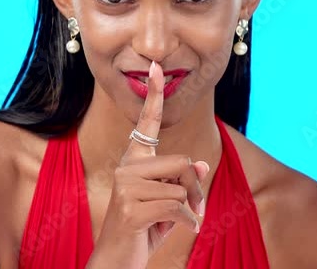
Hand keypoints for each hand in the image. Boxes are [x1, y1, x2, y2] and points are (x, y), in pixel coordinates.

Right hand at [85, 61, 209, 268]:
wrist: (115, 262)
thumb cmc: (143, 232)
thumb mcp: (168, 204)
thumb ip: (182, 183)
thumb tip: (200, 165)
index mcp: (133, 163)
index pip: (145, 124)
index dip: (153, 96)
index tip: (156, 67)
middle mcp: (126, 168)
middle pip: (182, 161)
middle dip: (196, 189)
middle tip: (195, 211)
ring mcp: (126, 186)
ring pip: (181, 185)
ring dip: (191, 209)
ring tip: (180, 223)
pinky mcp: (131, 207)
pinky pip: (178, 205)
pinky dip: (188, 221)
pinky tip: (183, 230)